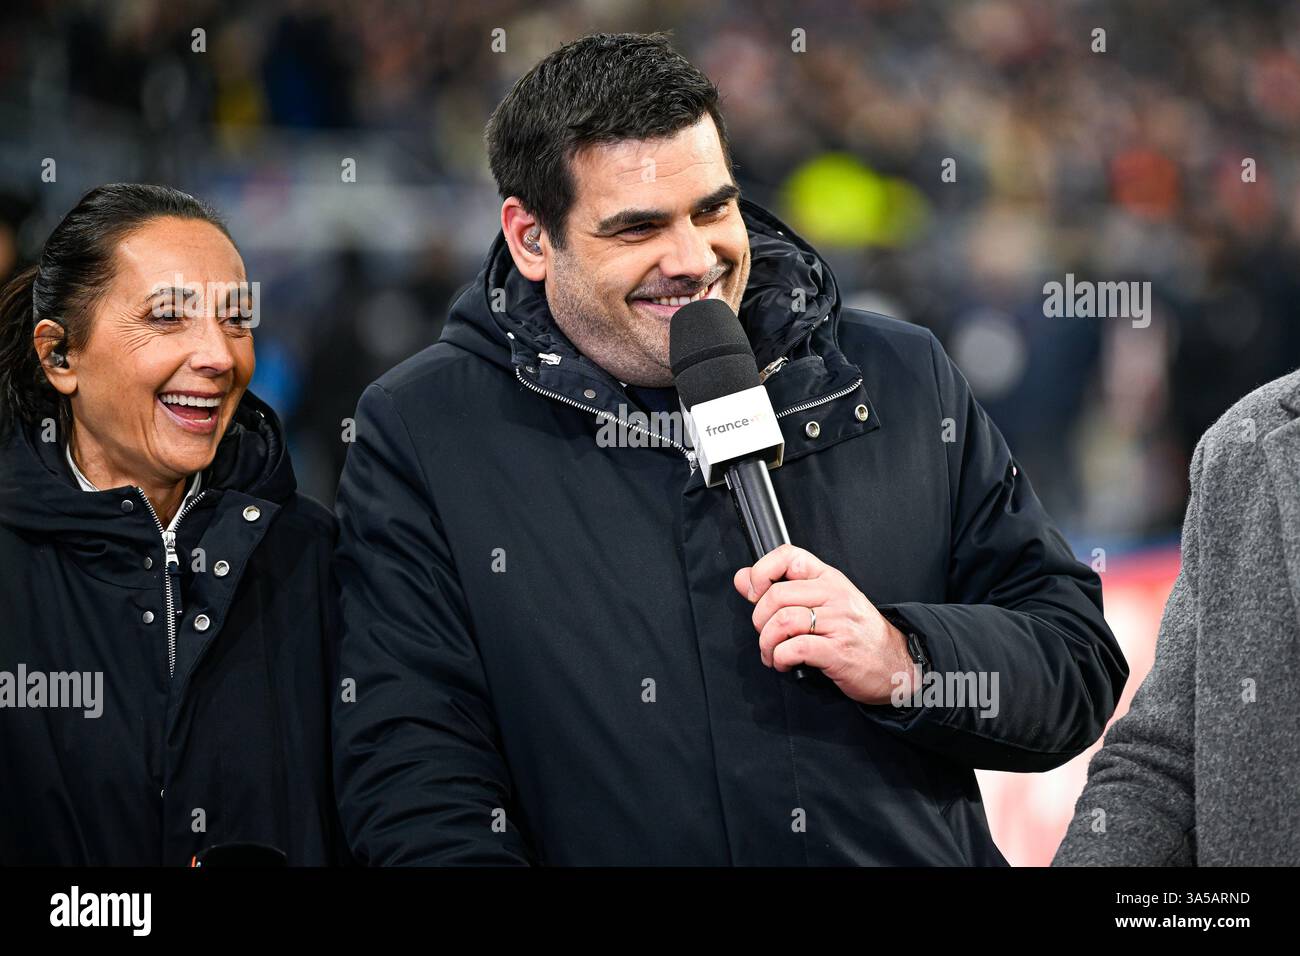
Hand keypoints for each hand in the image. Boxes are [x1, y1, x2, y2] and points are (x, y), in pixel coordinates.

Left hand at [733, 544, 918, 705]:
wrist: (896, 664)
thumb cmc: (857, 633)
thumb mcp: (824, 602)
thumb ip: (782, 588)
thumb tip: (742, 579)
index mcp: (829, 578)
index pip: (789, 555)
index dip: (761, 571)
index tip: (754, 591)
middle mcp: (834, 595)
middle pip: (776, 595)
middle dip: (759, 621)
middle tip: (765, 635)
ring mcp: (838, 622)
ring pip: (782, 621)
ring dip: (767, 643)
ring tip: (772, 653)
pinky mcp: (838, 651)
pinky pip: (794, 648)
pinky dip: (779, 658)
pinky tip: (784, 663)